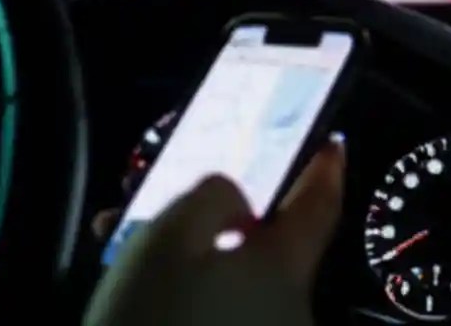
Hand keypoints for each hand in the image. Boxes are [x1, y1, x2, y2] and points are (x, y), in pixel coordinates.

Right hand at [84, 137, 345, 325]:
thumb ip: (210, 196)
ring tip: (123, 248)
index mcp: (283, 267)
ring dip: (190, 257)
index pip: (320, 204)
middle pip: (267, 244)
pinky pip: (220, 309)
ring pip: (234, 278)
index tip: (326, 141)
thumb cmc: (152, 318)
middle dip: (219, 216)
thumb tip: (236, 194)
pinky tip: (134, 289)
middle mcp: (290, 307)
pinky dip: (187, 291)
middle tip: (167, 201)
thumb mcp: (168, 236)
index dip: (322, 168)